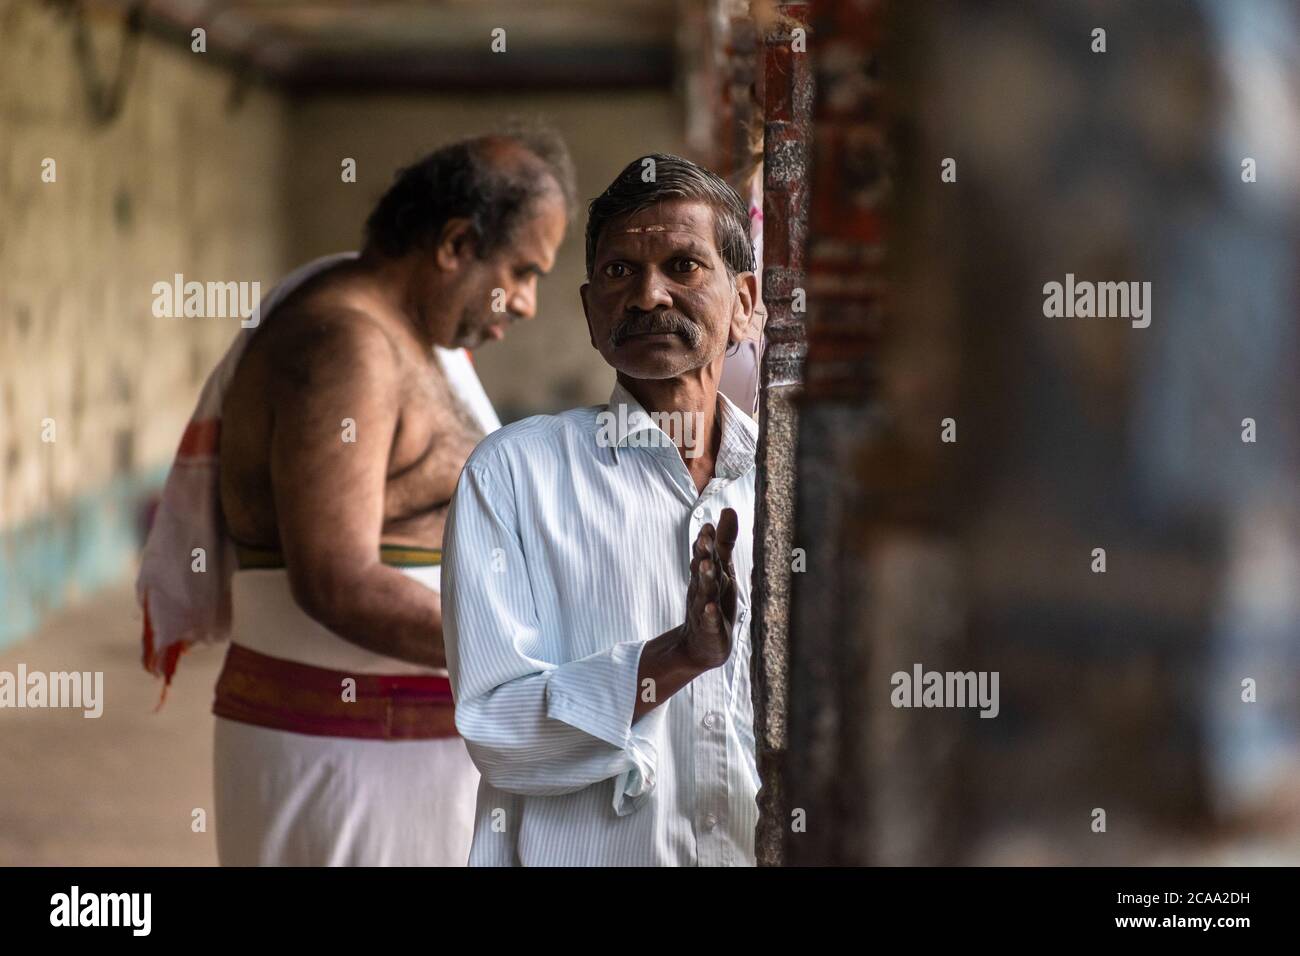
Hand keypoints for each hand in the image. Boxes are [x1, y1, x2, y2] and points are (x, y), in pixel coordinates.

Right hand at [680, 507, 739, 670]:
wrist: (701, 646)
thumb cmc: (714, 601)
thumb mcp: (722, 569)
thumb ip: (724, 541)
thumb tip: (728, 509)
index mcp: (705, 574)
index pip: (703, 555)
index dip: (705, 541)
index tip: (708, 526)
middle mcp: (701, 589)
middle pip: (702, 570)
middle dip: (702, 555)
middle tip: (704, 540)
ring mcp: (703, 610)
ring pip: (704, 593)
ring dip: (705, 579)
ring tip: (707, 566)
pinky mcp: (709, 631)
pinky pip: (708, 622)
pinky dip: (708, 615)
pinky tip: (710, 607)